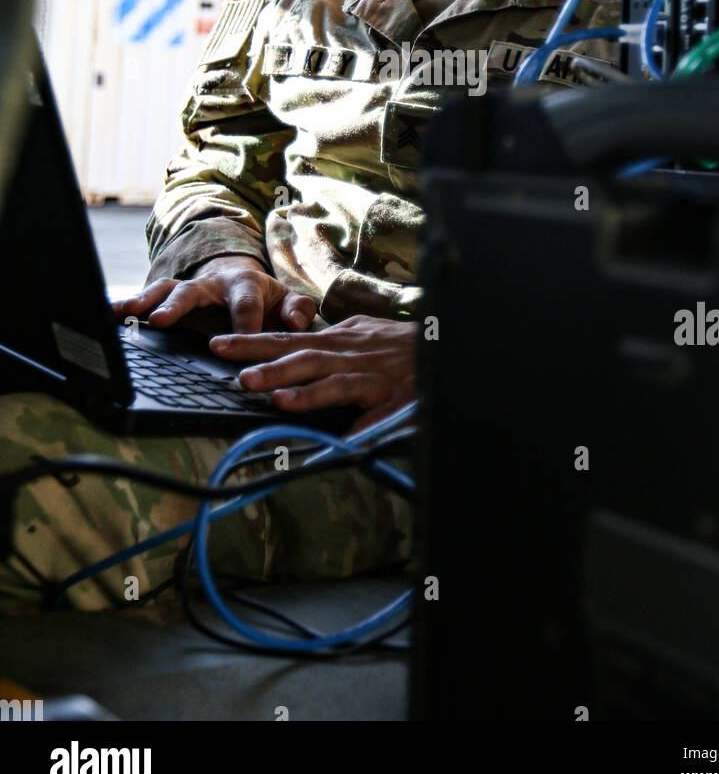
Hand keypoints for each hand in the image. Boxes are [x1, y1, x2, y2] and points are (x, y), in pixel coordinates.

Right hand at [112, 255, 316, 335]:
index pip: (245, 304)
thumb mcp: (286, 301)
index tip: (238, 345)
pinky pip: (145, 295)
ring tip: (127, 314)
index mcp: (245, 286)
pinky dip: (127, 304)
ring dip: (146, 302)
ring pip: (165, 290)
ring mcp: (187, 287)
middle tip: (162, 321)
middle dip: (178, 306)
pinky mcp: (167, 293)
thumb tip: (299, 322)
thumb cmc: (263, 298)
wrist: (236, 275)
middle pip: (194, 292)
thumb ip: (297, 311)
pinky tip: (109, 313)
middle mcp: (211, 283)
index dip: (243, 323)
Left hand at [209, 314, 416, 431]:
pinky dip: (359, 425)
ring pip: (333, 380)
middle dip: (267, 365)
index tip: (218, 345)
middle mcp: (349, 353)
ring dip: (304, 391)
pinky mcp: (394, 397)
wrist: (444, 344)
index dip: (252, 342)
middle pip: (302, 356)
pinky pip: (374, 413)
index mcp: (337, 340)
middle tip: (237, 376)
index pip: (287, 338)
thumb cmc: (398, 345)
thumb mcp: (360, 334)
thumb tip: (294, 349)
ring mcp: (371, 375)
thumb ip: (328, 343)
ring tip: (274, 399)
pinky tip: (343, 439)